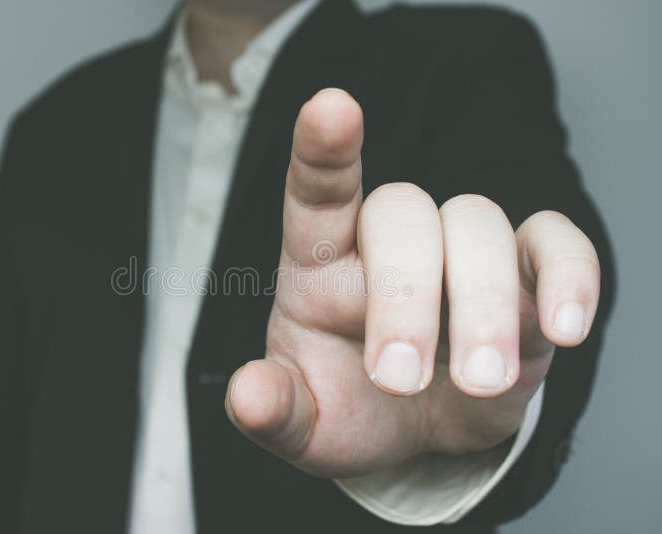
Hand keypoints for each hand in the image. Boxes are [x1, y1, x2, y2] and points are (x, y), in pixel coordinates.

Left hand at [224, 88, 600, 477]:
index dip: (324, 151)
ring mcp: (460, 253)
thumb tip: (247, 398)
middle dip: (404, 297)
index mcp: (323, 265)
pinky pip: (556, 246)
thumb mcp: (305, 425)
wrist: (416, 433)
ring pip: (477, 222)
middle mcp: (390, 243)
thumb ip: (276, 411)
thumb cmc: (351, 410)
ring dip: (481, 305)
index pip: (318, 192)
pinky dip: (570, 277)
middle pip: (402, 214)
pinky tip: (563, 329)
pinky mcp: (524, 278)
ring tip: (478, 383)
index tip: (330, 108)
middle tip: (399, 381)